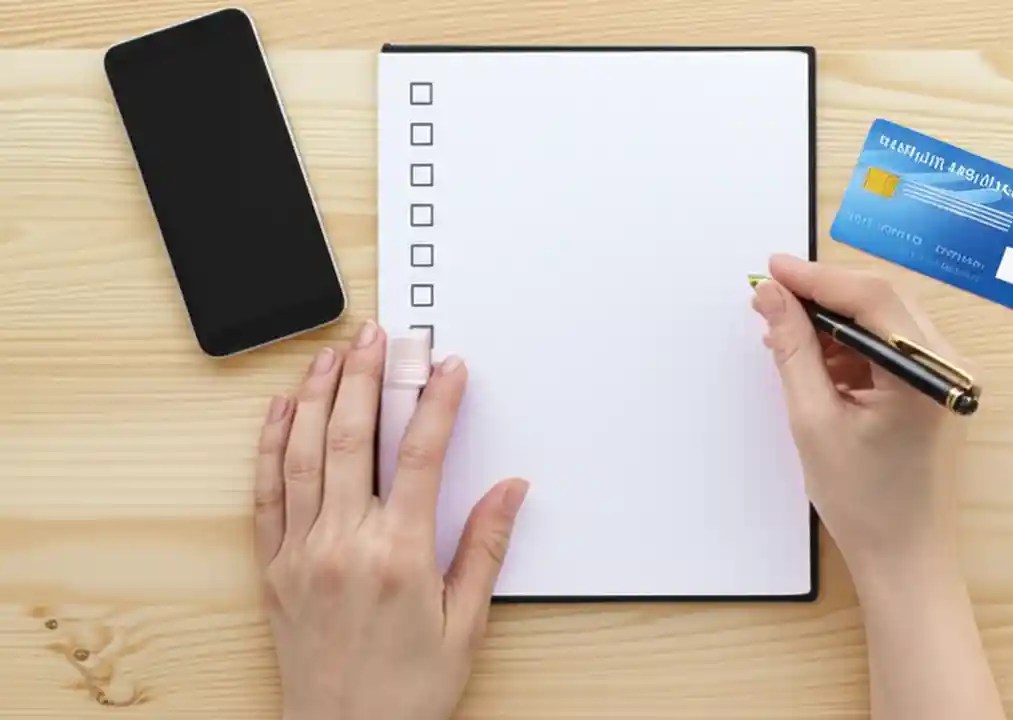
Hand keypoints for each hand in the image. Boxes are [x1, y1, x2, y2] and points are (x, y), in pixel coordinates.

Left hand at [254, 321, 528, 719]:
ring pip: (304, 453)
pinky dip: (270, 446)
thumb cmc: (407, 691)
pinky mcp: (274, 567)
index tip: (449, 367)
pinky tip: (279, 411)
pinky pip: (266, 492)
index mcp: (400, 554)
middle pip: (352, 437)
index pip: (419, 454)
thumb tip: (509, 491)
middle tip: (378, 336)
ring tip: (331, 353)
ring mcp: (302, 552)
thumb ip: (484, 549)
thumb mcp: (466, 625)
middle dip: (367, 376)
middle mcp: (344, 543)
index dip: (437, 402)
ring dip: (317, 395)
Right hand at [751, 255, 963, 576]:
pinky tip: (812, 360)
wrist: (906, 559)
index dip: (816, 277)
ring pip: (883, 321)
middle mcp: (949, 364)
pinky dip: (849, 347)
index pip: (871, 298)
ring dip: (834, 322)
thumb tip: (771, 296)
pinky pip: (888, 348)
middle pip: (881, 301)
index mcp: (926, 373)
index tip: (772, 268)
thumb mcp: (814, 421)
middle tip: (771, 294)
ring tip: (783, 333)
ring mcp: (945, 376)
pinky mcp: (934, 389)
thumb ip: (793, 350)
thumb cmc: (864, 502)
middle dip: (823, 294)